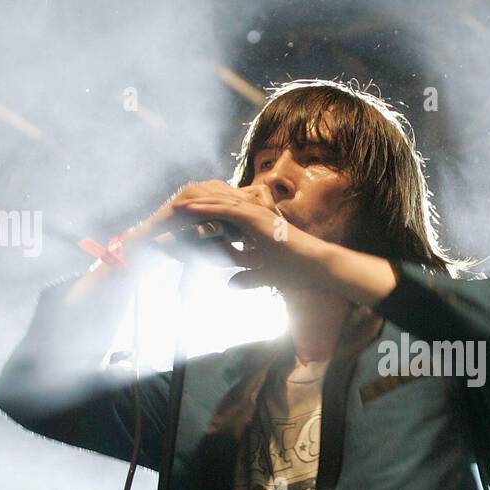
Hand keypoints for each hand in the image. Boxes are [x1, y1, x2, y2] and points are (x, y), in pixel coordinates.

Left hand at [171, 181, 319, 290]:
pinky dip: (207, 209)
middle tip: (174, 209)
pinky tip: (190, 210)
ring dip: (196, 205)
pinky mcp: (255, 218)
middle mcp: (254, 215)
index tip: (186, 221)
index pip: (225, 217)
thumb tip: (230, 285)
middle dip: (196, 208)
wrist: (315, 265)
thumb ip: (246, 279)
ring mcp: (255, 214)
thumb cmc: (297, 271)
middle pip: (219, 206)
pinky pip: (225, 210)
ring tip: (175, 206)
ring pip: (218, 204)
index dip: (205, 217)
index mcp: (256, 226)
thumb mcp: (263, 277)